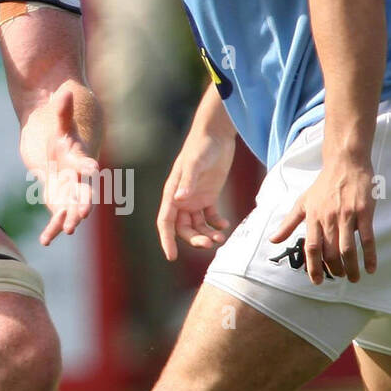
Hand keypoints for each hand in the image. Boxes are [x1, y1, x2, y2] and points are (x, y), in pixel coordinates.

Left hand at [32, 87, 100, 245]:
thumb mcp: (59, 121)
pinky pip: (55, 217)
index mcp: (78, 158)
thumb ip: (63, 109)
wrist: (54, 146)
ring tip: (67, 230)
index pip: (84, 162)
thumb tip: (64, 90)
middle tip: (83, 214)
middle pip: (81, 192)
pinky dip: (51, 229)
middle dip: (82, 203)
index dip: (87, 165)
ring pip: (69, 209)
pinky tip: (45, 241)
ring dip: (68, 219)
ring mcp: (67, 191)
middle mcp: (76, 178)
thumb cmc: (59, 132)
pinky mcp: (56, 200)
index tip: (92, 169)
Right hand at [156, 132, 234, 260]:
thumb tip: (179, 200)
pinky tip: (225, 224)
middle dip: (194, 239)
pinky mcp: (209, 196)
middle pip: (183, 228)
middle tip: (209, 243)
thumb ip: (188, 181)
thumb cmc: (201, 146)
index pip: (165, 222)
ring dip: (207, 234)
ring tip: (220, 237)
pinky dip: (216, 224)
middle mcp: (181, 199)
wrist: (216, 134)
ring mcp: (195, 199)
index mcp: (172, 193)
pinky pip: (210, 217)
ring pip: (197, 225)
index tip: (171, 256)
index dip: (167, 240)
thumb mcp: (195, 163)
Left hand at [270, 154, 377, 283]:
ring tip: (353, 278)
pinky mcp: (364, 212)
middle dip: (334, 269)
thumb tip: (272, 240)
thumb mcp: (302, 202)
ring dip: (350, 268)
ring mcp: (347, 215)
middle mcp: (329, 218)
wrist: (345, 163)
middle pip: (330, 252)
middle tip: (339, 277)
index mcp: (313, 217)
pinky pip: (368, 238)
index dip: (313, 267)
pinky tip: (370, 268)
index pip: (311, 248)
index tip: (316, 281)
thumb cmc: (323, 184)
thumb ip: (288, 223)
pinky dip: (370, 256)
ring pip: (348, 249)